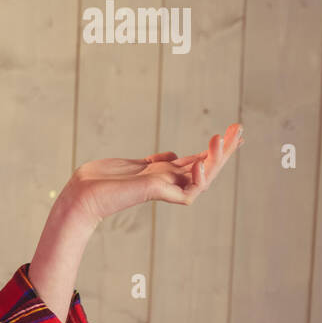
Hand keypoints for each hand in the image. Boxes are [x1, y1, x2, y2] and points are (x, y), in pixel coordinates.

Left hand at [67, 122, 244, 222]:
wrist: (81, 194)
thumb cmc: (99, 179)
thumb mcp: (131, 163)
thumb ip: (153, 161)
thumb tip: (170, 155)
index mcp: (163, 173)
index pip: (197, 159)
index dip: (215, 148)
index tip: (233, 131)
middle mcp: (168, 181)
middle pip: (206, 165)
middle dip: (224, 149)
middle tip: (240, 128)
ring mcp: (166, 189)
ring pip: (203, 177)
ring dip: (216, 158)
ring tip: (222, 138)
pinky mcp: (159, 194)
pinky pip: (189, 191)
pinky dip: (197, 178)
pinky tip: (200, 165)